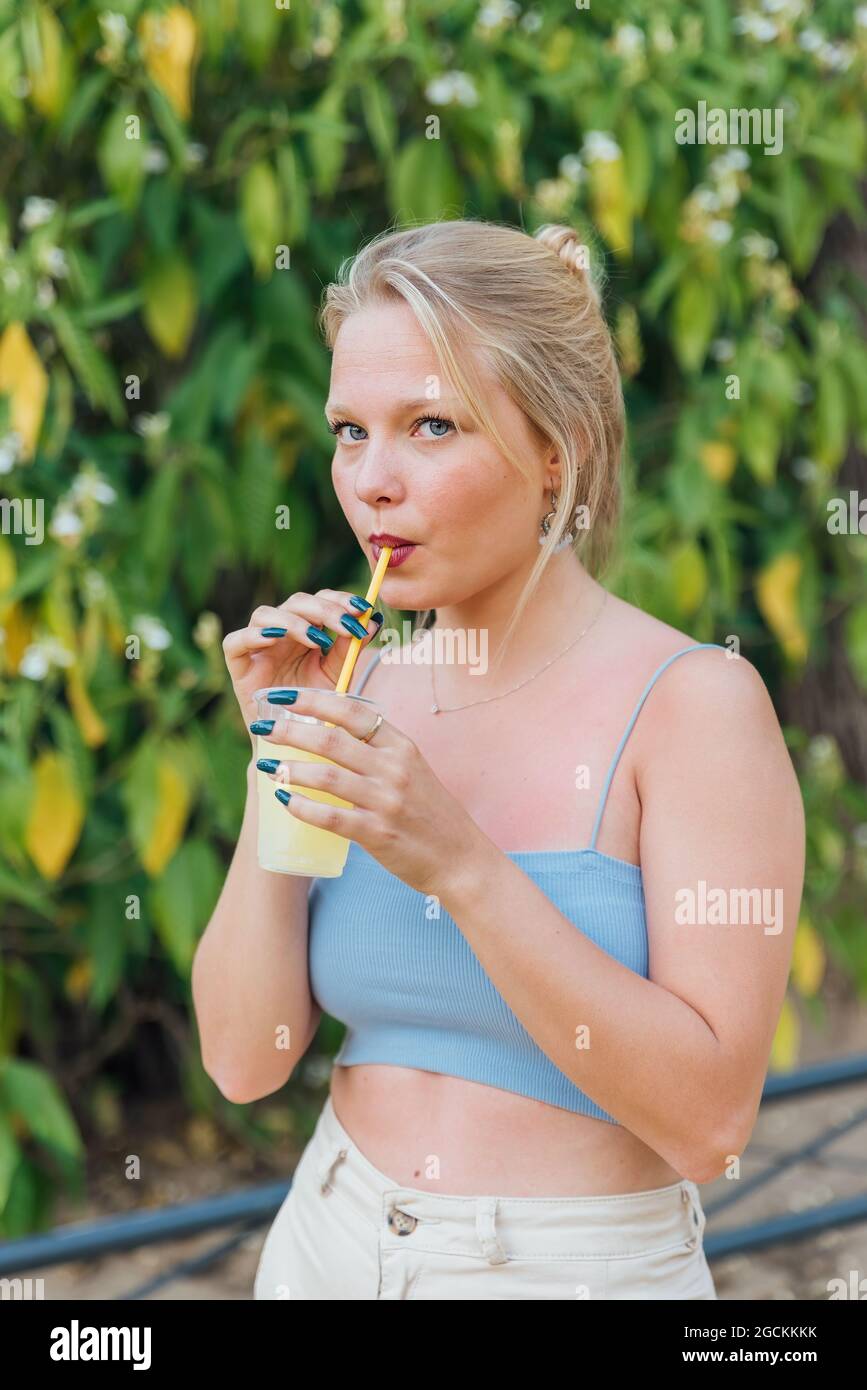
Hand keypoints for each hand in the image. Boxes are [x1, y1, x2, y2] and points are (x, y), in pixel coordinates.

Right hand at [222, 589, 382, 749]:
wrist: (297, 747)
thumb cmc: (318, 709)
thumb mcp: (338, 675)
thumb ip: (350, 648)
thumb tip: (373, 620)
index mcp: (307, 631)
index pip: (320, 600)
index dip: (339, 599)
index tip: (363, 609)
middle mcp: (281, 634)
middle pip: (295, 602)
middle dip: (324, 609)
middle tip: (348, 625)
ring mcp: (258, 648)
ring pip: (265, 614)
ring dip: (293, 621)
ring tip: (317, 641)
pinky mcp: (239, 668)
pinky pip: (234, 642)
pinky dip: (252, 635)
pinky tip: (275, 639)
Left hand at [252, 686, 489, 898]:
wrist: (460, 859)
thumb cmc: (430, 813)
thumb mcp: (412, 770)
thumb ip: (377, 750)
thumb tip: (329, 731)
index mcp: (402, 746)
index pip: (352, 711)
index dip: (312, 700)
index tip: (281, 695)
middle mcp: (394, 769)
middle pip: (331, 740)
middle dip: (289, 730)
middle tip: (260, 727)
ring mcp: (386, 801)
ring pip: (326, 776)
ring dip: (289, 769)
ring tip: (265, 765)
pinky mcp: (377, 834)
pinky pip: (331, 817)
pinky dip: (302, 807)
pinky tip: (283, 801)